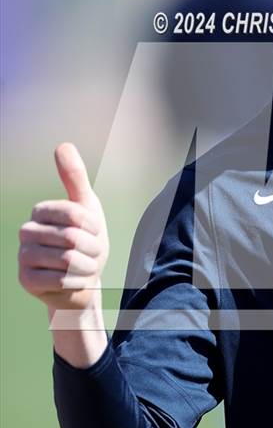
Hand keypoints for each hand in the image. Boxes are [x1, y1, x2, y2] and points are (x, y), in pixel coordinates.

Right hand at [18, 143, 109, 313]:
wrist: (83, 280)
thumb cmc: (86, 241)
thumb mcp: (87, 208)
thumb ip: (75, 178)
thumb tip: (63, 145)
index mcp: (41, 211)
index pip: (73, 214)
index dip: (93, 226)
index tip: (94, 232)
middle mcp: (26, 231)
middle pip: (71, 238)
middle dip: (92, 249)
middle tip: (91, 254)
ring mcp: (23, 256)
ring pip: (67, 260)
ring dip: (87, 266)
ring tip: (85, 266)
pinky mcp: (26, 280)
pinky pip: (60, 280)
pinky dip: (78, 281)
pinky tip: (76, 280)